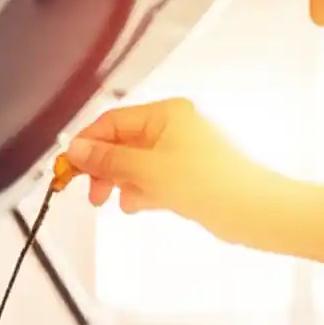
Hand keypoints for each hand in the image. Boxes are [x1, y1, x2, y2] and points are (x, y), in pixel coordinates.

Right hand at [64, 98, 279, 244]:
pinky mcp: (189, 175)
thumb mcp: (148, 170)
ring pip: (137, 163)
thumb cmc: (208, 183)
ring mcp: (183, 151)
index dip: (88, 144)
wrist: (253, 211)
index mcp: (166, 113)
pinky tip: (139, 205)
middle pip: (123, 142)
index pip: (113, 121)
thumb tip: (77, 150)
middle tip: (92, 193)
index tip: (70, 168)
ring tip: (119, 202)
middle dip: (104, 168)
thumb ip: (109, 159)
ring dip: (122, 182)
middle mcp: (174, 127)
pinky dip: (142, 190)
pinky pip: (154, 178)